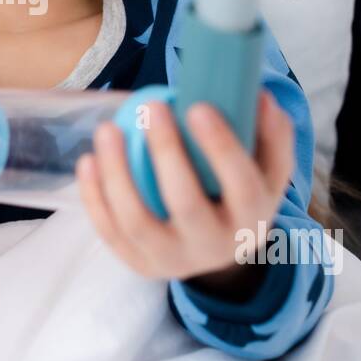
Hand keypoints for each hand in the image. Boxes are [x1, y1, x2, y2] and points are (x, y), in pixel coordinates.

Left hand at [75, 89, 293, 283]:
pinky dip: (95, 196)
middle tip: (149, 107)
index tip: (197, 106)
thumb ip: (271, 134)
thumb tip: (260, 97)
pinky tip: (88, 160)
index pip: (240, 184)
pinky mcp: (139, 264)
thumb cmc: (239, 194)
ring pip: (137, 221)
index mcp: (251, 219)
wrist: (218, 251)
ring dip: (117, 173)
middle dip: (166, 152)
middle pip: (186, 203)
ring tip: (108, 129)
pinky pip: (110, 231)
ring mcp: (172, 259)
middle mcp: (213, 246)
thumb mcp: (267, 170)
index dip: (220, 147)